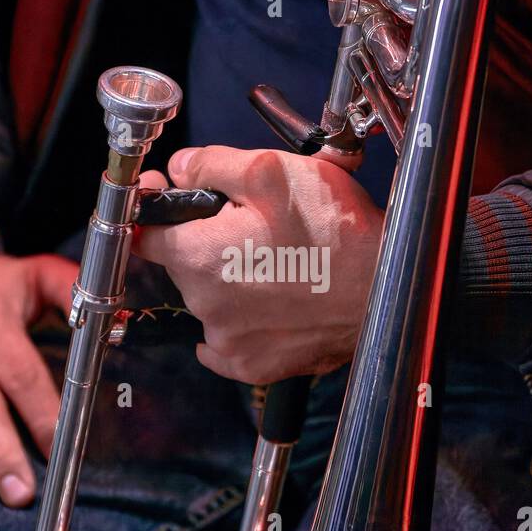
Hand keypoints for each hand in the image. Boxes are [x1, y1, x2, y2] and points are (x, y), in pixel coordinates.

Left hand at [134, 146, 383, 383]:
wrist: (388, 289)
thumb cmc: (337, 232)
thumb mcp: (271, 170)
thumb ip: (211, 164)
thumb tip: (181, 169)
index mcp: (198, 258)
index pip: (143, 232)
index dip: (156, 206)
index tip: (170, 193)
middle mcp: (205, 306)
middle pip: (184, 264)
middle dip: (208, 240)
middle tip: (255, 224)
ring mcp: (229, 342)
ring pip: (211, 299)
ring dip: (232, 278)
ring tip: (280, 259)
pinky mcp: (254, 366)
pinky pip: (230, 340)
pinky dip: (245, 319)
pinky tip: (275, 298)